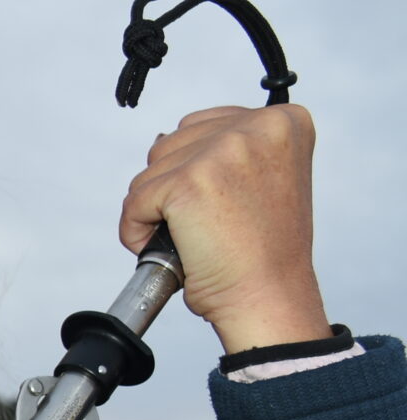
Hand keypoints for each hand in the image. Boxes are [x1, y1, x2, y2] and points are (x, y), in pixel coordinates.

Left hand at [120, 103, 331, 354]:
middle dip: (173, 188)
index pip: (204, 126)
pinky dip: (137, 231)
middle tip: (207, 227)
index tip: (222, 205)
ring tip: (192, 237)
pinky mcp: (188, 182)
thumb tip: (164, 138)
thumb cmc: (262, 251)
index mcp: (283, 122)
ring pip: (150, 170)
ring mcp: (223, 151)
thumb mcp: (262, 178)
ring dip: (156, 209)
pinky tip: (171, 249)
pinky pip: (135, 201)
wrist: (267, 297)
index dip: (197, 170)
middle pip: (172, 144)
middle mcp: (259, 127)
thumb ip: (227, 149)